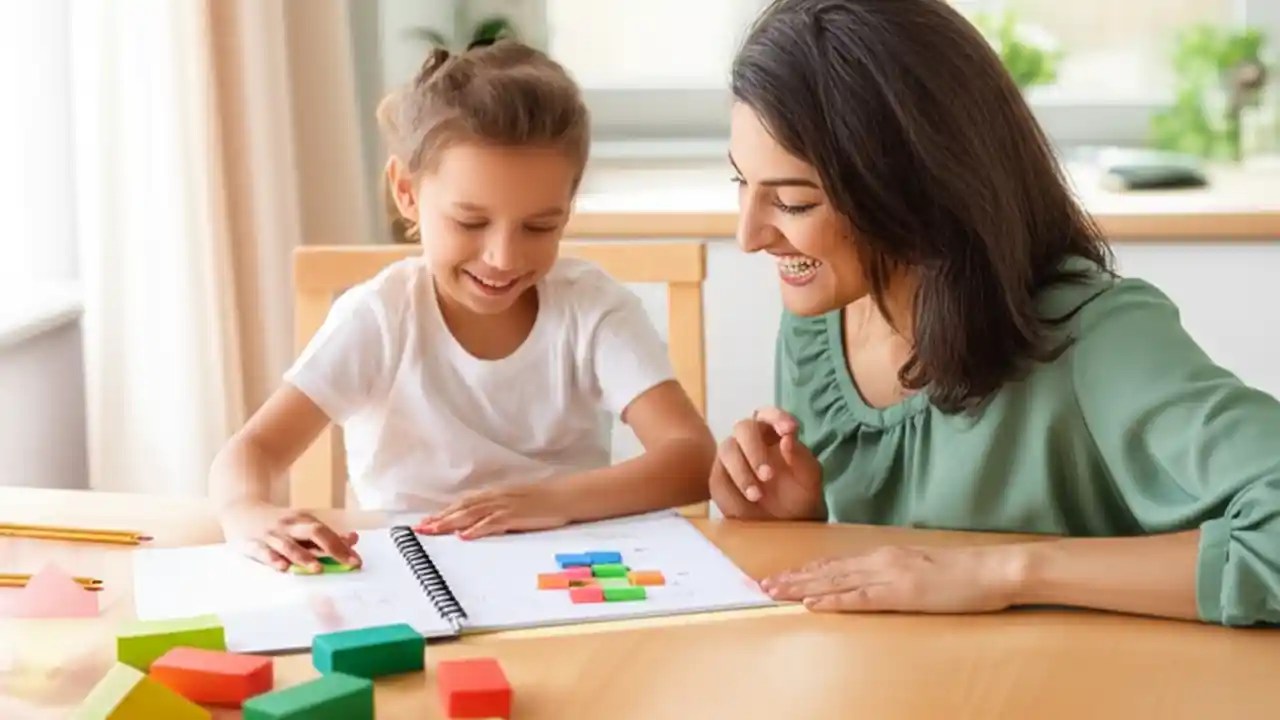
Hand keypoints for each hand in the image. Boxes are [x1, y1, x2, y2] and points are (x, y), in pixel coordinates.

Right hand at [220, 502, 360, 572]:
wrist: (239, 508)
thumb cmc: (277, 523)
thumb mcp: (301, 524)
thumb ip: (325, 535)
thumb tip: (353, 539)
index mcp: (302, 520)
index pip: (327, 532)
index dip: (342, 546)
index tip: (357, 561)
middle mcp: (289, 526)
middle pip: (313, 533)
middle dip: (332, 548)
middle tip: (347, 563)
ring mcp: (270, 536)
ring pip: (289, 545)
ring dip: (303, 556)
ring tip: (317, 568)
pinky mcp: (252, 544)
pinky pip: (263, 553)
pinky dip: (273, 560)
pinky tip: (283, 568)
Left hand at [415, 483, 570, 539]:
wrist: (565, 495)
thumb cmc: (543, 500)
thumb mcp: (515, 501)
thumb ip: (497, 509)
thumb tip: (480, 521)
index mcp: (494, 494)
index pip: (463, 504)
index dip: (443, 513)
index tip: (426, 523)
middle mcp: (495, 497)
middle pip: (462, 508)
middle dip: (439, 519)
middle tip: (419, 529)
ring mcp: (504, 505)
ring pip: (471, 514)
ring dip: (450, 523)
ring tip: (433, 531)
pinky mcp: (515, 515)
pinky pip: (492, 522)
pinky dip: (477, 529)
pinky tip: (465, 535)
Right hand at [709, 406, 824, 519]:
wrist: (788, 525)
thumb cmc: (801, 495)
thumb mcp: (809, 479)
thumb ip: (801, 458)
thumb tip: (787, 438)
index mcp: (773, 432)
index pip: (768, 414)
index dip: (776, 417)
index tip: (789, 430)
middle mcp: (749, 440)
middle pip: (743, 428)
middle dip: (754, 449)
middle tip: (768, 476)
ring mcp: (731, 459)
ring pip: (726, 450)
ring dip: (740, 472)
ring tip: (756, 496)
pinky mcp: (720, 480)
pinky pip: (717, 479)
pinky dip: (731, 492)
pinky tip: (746, 507)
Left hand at [760, 545, 1023, 613]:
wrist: (992, 569)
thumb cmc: (962, 572)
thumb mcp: (920, 567)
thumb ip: (894, 572)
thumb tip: (873, 580)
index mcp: (885, 554)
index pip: (836, 563)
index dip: (806, 570)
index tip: (781, 575)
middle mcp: (880, 560)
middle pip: (827, 570)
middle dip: (793, 578)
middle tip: (762, 585)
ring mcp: (889, 576)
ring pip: (835, 581)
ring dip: (802, 588)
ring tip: (775, 592)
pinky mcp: (901, 593)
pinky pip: (860, 598)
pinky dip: (833, 600)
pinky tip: (813, 603)